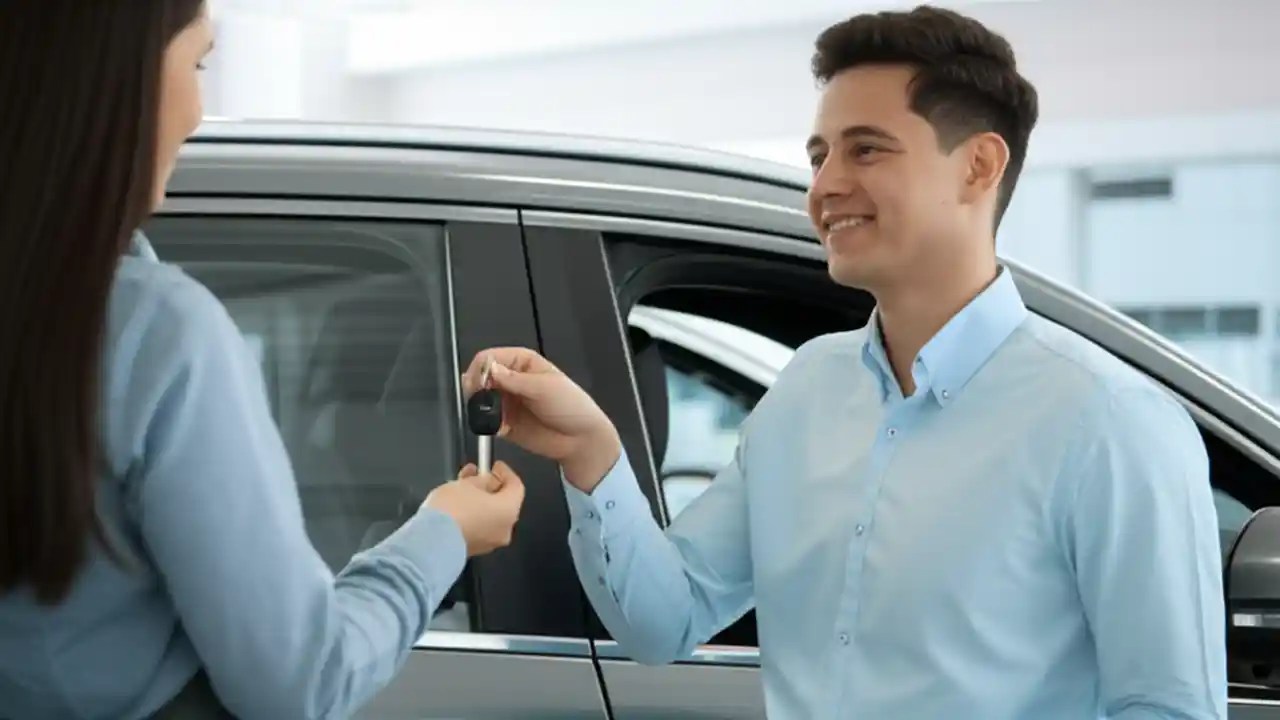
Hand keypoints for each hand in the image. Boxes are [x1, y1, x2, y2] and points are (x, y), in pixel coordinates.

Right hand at [424, 462, 525, 555]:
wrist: (431, 541)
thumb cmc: (453, 507)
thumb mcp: (468, 483)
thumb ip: (483, 480)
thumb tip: (487, 482)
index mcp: (509, 511)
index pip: (516, 487)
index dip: (506, 473)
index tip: (495, 466)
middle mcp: (505, 529)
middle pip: (503, 503)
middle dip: (490, 487)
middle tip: (477, 475)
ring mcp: (490, 543)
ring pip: (490, 516)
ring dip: (480, 501)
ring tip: (463, 487)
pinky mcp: (474, 550)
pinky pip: (479, 527)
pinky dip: (473, 515)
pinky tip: (459, 505)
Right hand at [462, 348, 621, 492]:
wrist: (580, 439)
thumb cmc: (571, 406)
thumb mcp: (545, 387)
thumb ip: (515, 379)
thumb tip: (490, 369)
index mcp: (522, 362)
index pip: (490, 357)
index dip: (482, 369)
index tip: (481, 383)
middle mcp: (511, 380)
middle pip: (480, 377)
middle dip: (477, 388)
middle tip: (480, 401)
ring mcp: (506, 402)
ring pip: (479, 399)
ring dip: (480, 407)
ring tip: (491, 415)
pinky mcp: (504, 423)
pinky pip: (486, 421)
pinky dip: (486, 424)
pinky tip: (499, 428)